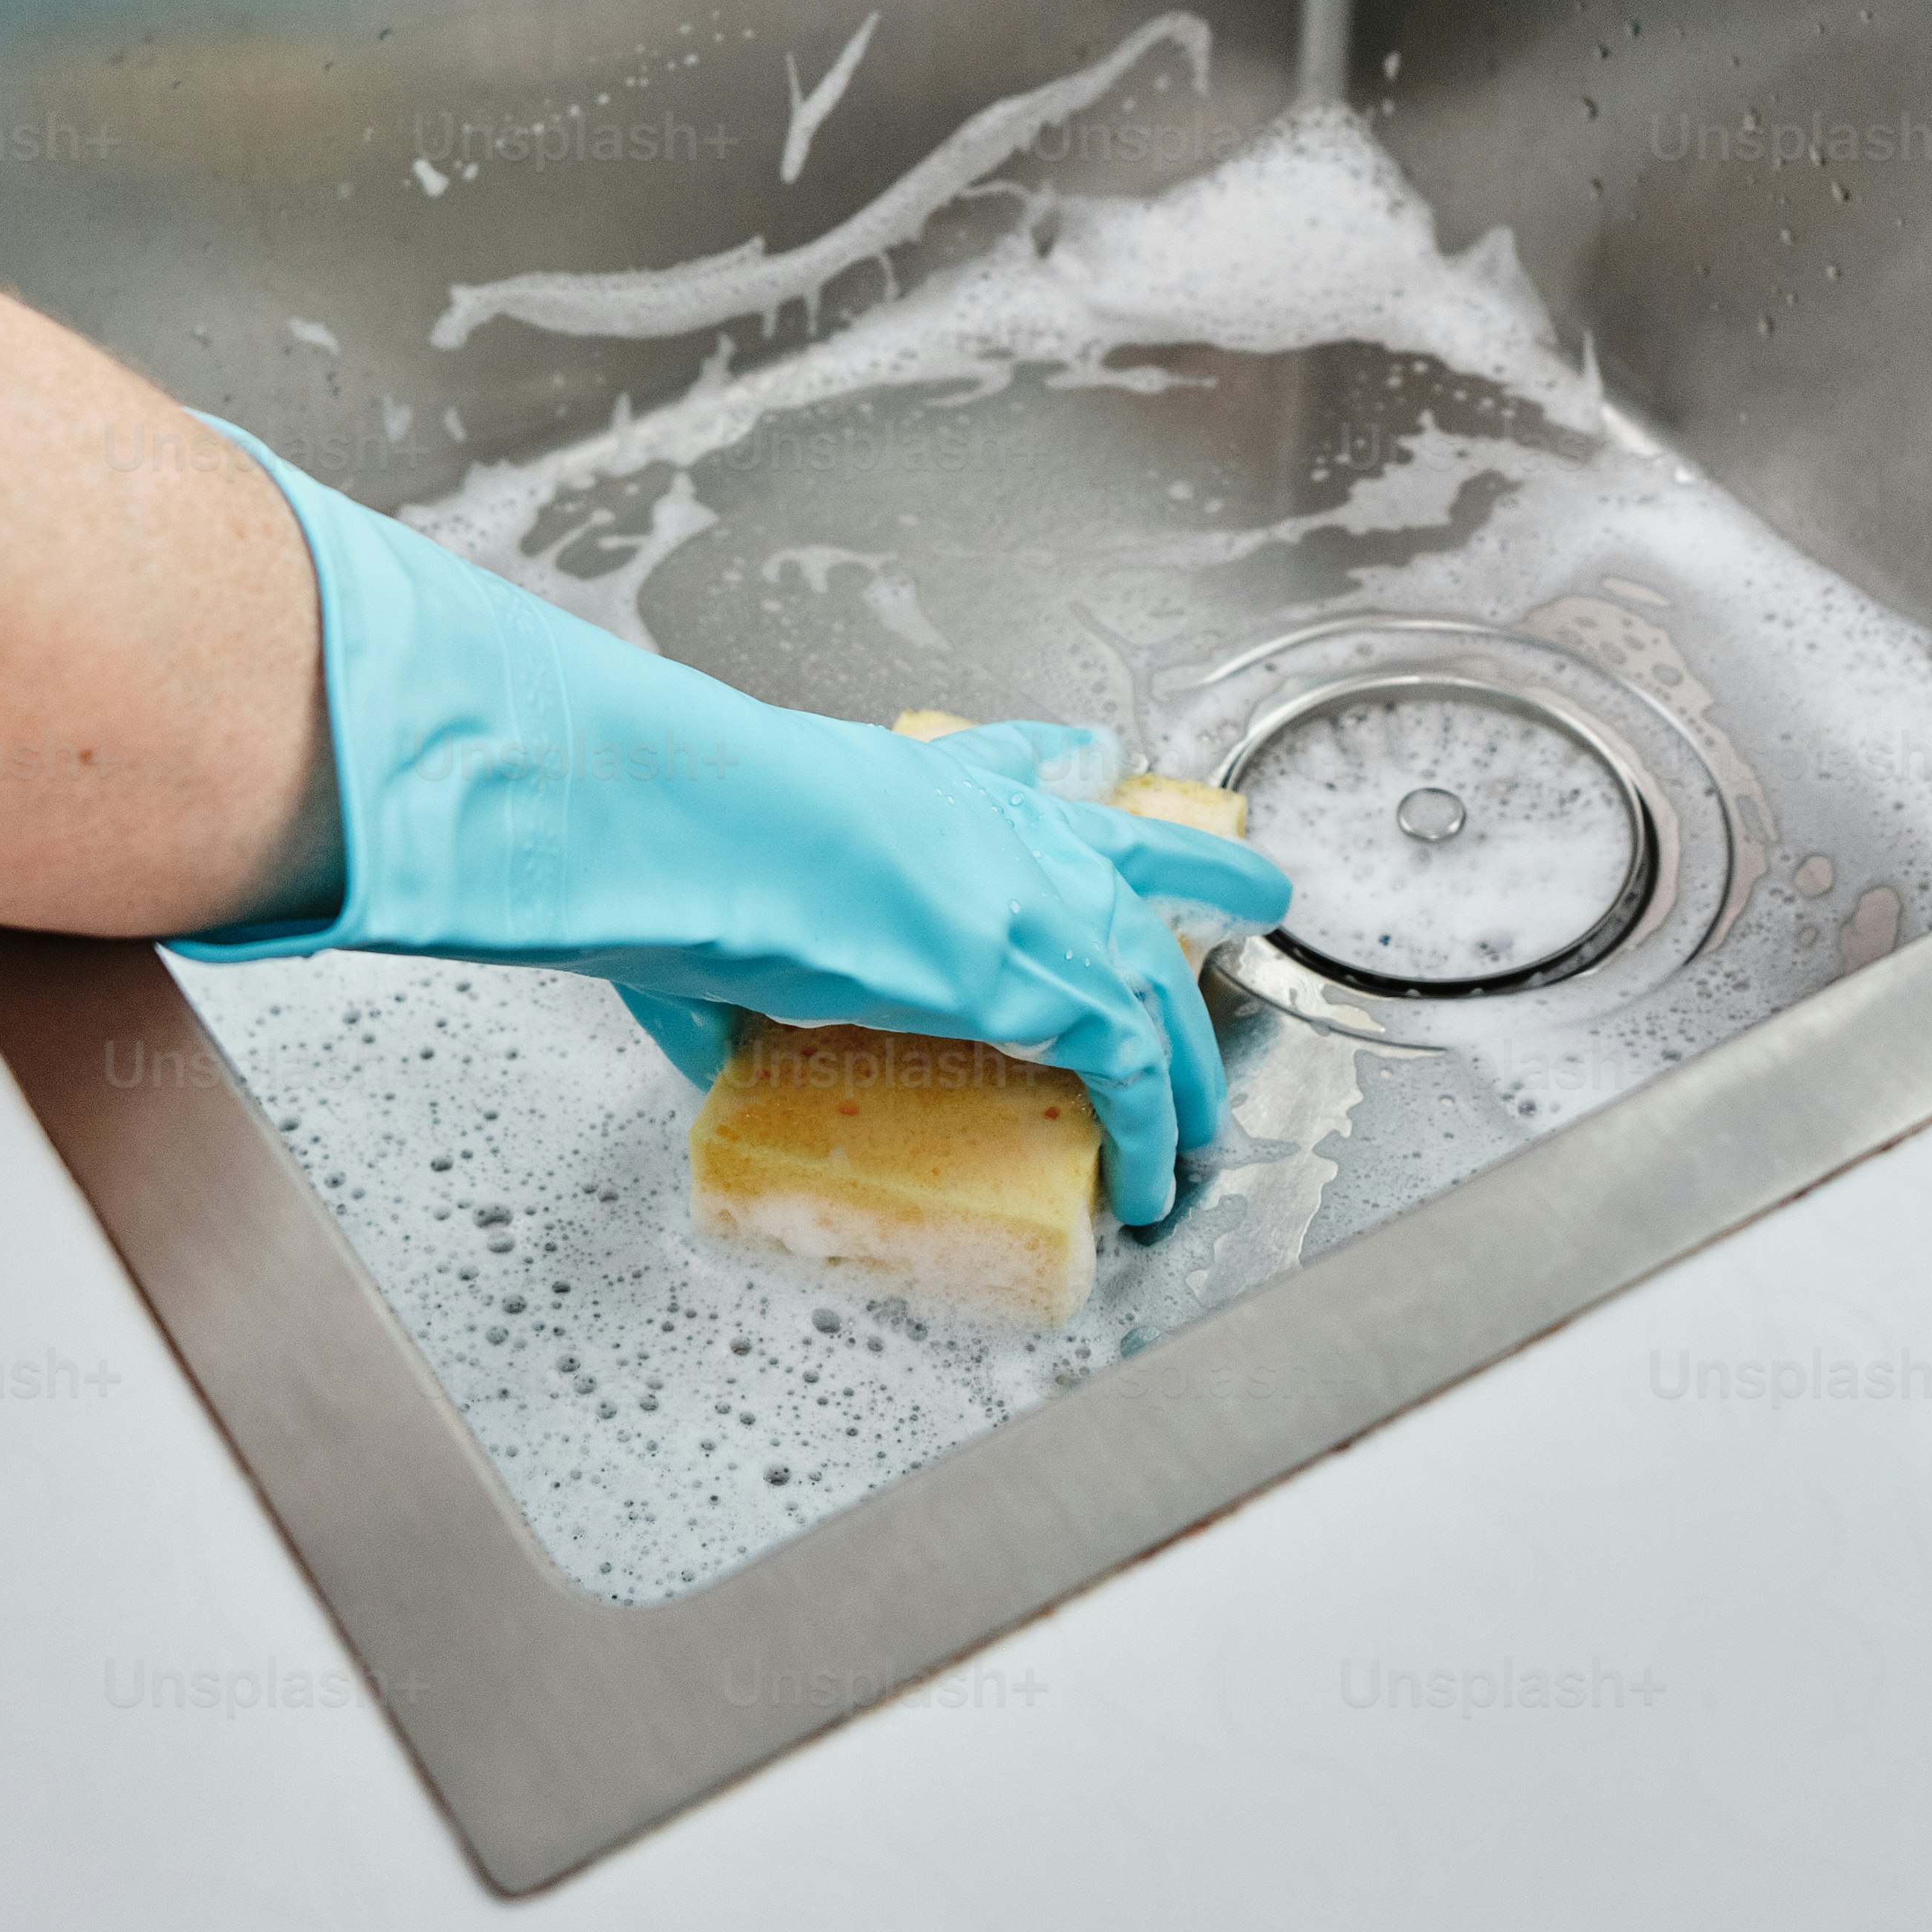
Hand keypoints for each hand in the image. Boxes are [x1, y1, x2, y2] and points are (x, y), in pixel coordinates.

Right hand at [172, 435, 1291, 1224]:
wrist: (700, 823)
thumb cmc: (680, 842)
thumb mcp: (703, 910)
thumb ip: (721, 987)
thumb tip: (709, 1052)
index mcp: (906, 793)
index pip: (1003, 767)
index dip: (1050, 766)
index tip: (1086, 758)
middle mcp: (991, 828)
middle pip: (1126, 843)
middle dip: (1196, 873)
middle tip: (1252, 888)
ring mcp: (1032, 894)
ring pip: (1153, 967)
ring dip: (1188, 1039)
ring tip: (1212, 1097)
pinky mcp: (1049, 974)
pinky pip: (1130, 1065)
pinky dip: (1147, 1125)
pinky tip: (1151, 1174)